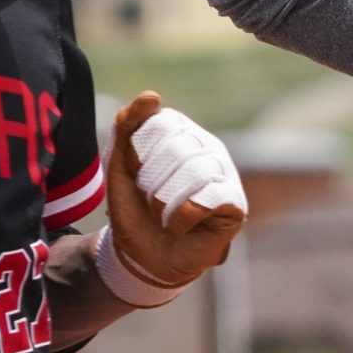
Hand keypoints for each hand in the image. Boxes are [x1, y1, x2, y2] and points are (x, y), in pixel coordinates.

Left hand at [97, 92, 246, 304]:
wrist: (141, 257)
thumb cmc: (133, 207)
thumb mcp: (118, 164)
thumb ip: (126, 125)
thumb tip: (153, 95)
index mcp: (178, 129)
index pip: (160, 122)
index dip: (139, 154)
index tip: (135, 175)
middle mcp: (205, 144)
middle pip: (175, 149)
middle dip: (151, 183)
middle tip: (150, 202)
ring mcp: (223, 172)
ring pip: (193, 173)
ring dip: (165, 203)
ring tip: (164, 216)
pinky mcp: (235, 203)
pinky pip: (209, 198)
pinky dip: (184, 217)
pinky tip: (182, 226)